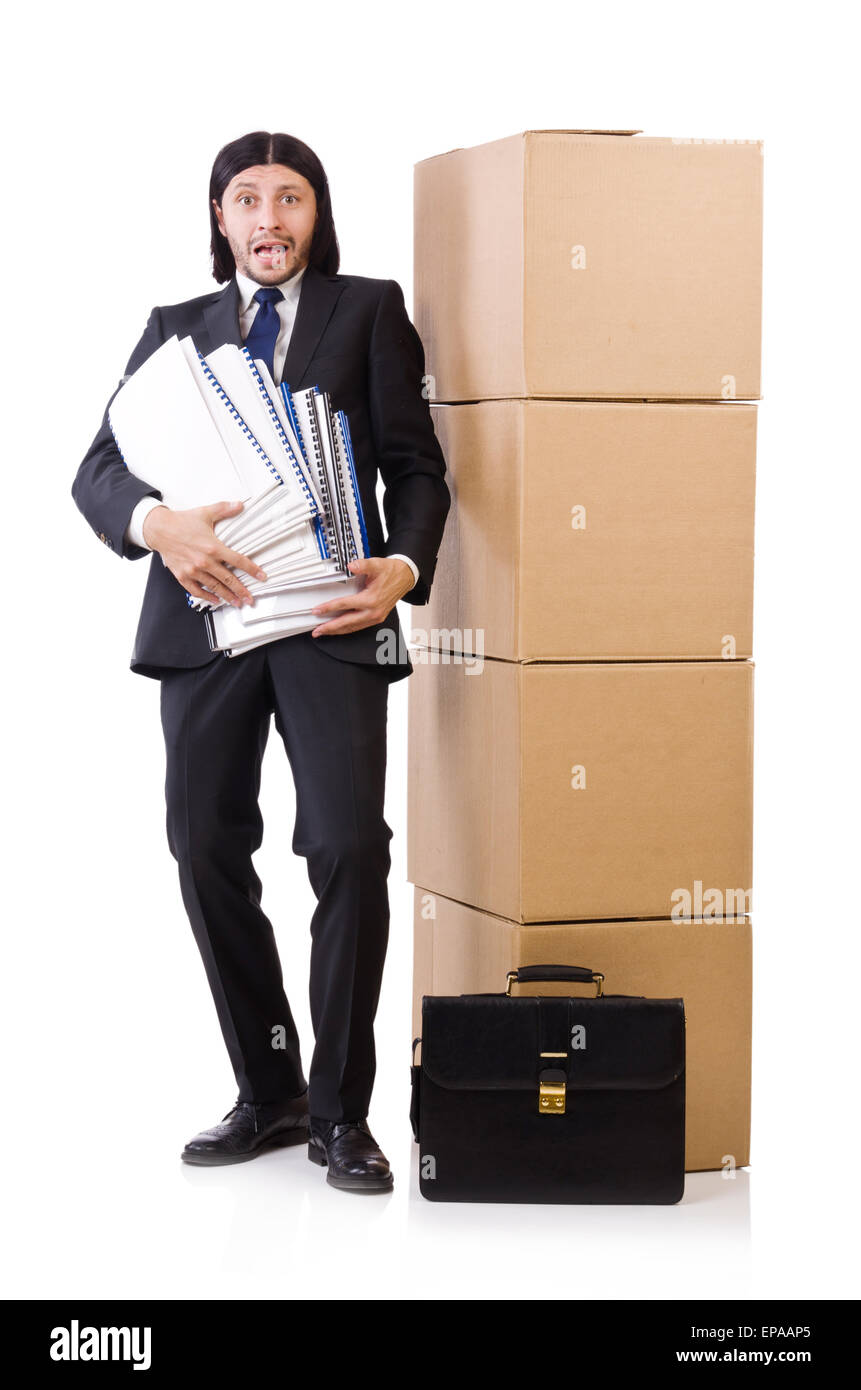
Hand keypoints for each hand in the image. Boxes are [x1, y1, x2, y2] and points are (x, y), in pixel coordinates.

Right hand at [143, 501, 267, 607]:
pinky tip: (216, 600)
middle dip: (241, 590)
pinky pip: (196, 590)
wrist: (159, 529)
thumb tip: (240, 505)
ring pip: (214, 587)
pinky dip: (207, 597)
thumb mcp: (205, 513)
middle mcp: (204, 561)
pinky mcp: (183, 575)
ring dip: (227, 596)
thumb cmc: (181, 522)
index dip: (252, 570)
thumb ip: (224, 509)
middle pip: (228, 579)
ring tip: (237, 602)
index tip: (261, 577)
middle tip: (250, 599)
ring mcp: (193, 570)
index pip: (238, 560)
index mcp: (213, 547)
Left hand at [310, 556, 414, 635]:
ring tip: (324, 632)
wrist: (405, 577)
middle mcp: (373, 611)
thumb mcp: (376, 565)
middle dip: (330, 628)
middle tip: (317, 630)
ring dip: (337, 631)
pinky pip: (359, 627)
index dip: (329, 608)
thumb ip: (363, 565)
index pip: (344, 605)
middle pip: (347, 622)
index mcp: (371, 599)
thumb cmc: (391, 572)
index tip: (317, 610)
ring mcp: (376, 616)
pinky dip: (347, 629)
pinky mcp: (377, 618)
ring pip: (352, 628)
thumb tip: (352, 566)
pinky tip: (340, 629)